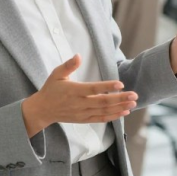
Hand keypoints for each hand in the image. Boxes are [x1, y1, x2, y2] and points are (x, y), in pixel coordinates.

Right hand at [21, 55, 137, 136]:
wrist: (42, 110)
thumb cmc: (51, 90)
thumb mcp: (56, 74)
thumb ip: (68, 65)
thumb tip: (78, 55)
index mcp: (74, 90)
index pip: (93, 89)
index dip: (107, 87)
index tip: (120, 84)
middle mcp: (79, 103)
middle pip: (102, 102)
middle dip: (120, 99)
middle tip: (134, 95)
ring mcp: (82, 113)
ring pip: (104, 111)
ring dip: (120, 108)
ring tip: (133, 103)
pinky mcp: (83, 120)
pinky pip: (100, 119)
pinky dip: (113, 117)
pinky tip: (124, 112)